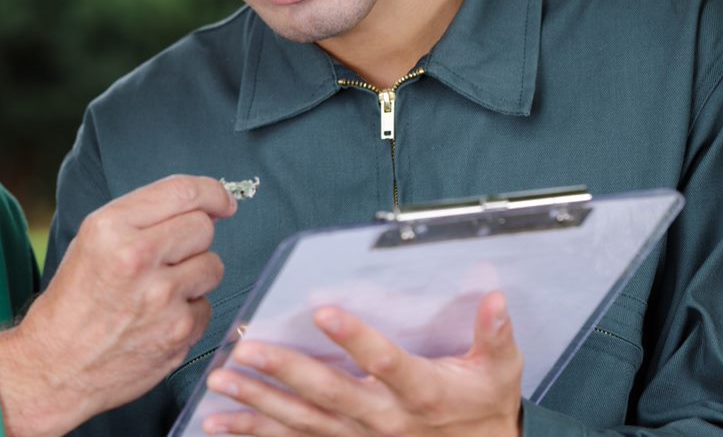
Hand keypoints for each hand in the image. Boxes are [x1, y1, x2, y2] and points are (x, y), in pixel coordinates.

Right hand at [0, 174, 236, 436]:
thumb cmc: (75, 302)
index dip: (213, 192)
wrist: (55, 366)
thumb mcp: (93, 241)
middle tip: (169, 257)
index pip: (183, 191)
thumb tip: (205, 208)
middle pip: (203, 228)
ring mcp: (161, 297)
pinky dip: (189, 313)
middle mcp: (137, 257)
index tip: (223, 202)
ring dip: (195, 275)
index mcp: (112, 227)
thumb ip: (145, 217)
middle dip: (193, 239)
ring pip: (213, 266)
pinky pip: (207, 307)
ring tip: (160, 290)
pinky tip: (159, 320)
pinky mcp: (178, 332)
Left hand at [202, 291, 521, 436]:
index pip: (386, 363)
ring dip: (258, 403)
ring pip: (302, 422)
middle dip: (286, 371)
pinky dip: (255, 434)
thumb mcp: (501, 371)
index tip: (325, 311)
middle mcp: (385, 419)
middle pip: (329, 394)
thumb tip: (495, 299)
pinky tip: (221, 422)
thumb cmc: (484, 407)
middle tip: (249, 349)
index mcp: (422, 393)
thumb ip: (495, 336)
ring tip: (221, 381)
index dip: (356, 339)